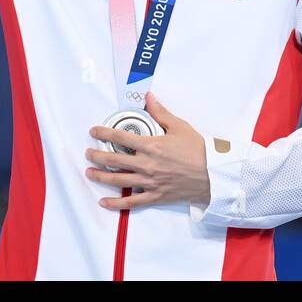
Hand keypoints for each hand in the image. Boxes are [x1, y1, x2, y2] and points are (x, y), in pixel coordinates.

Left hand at [85, 92, 210, 210]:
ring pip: (118, 180)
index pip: (120, 137)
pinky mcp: (155, 195)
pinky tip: (104, 202)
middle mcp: (146, 164)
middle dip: (97, 155)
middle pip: (113, 160)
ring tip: (89, 172)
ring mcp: (149, 182)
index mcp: (150, 145)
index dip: (103, 132)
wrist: (213, 174)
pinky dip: (116, 203)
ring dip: (100, 176)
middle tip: (88, 153)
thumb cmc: (198, 149)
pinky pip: (132, 202)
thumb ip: (161, 112)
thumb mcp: (179, 126)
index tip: (94, 131)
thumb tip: (149, 97)